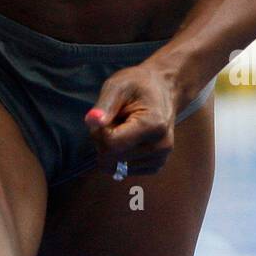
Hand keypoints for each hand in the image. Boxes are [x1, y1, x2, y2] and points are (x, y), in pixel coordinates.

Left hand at [85, 60, 190, 177]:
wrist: (164, 90)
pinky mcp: (156, 166)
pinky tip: (128, 138)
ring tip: (122, 127)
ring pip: (115, 166)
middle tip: (112, 120)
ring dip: (110, 149)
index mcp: (153, 126)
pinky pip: (123, 170)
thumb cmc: (139, 85)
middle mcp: (160, 147)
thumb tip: (91, 121)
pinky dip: (119, 156)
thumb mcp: (118, 85)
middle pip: (112, 158)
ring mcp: (159, 159)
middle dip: (102, 141)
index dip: (98, 132)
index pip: (111, 145)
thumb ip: (105, 105)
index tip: (104, 117)